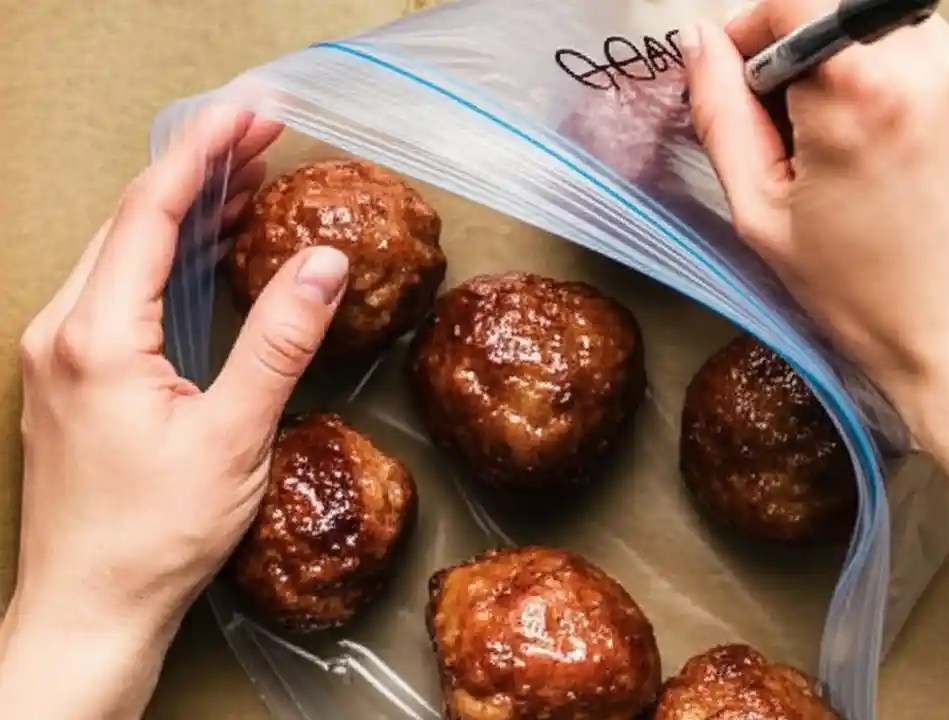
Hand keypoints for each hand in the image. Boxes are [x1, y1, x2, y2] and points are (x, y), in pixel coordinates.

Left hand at [2, 107, 347, 717]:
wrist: (92, 606)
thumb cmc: (154, 534)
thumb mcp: (234, 434)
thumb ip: (279, 340)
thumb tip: (322, 264)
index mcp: (97, 335)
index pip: (153, 212)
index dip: (206, 153)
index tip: (251, 113)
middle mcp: (65, 330)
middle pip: (134, 219)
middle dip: (200, 167)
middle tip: (262, 131)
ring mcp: (63, 352)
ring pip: (125, 252)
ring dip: (186, 209)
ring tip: (247, 175)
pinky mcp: (76, 376)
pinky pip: (121, 290)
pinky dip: (168, 257)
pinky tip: (208, 252)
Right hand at [685, 8, 948, 719]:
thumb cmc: (880, 306)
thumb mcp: (768, 220)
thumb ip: (723, 120)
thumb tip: (701, 51)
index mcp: (858, 87)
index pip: (787, 3)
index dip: (745, 33)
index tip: (731, 74)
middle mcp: (928, 63)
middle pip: (837, 14)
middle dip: (797, 55)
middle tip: (783, 130)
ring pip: (887, 35)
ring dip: (850, 71)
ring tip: (843, 154)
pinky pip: (933, 66)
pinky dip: (897, 93)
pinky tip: (891, 167)